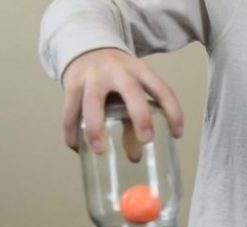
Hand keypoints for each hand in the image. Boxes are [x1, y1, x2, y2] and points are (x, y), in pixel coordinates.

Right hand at [61, 48, 182, 153]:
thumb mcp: (131, 89)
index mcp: (140, 71)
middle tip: (146, 140)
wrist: (86, 49)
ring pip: (93, 101)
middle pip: (131, 91)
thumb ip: (133, 120)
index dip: (173, 112)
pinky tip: (76, 148)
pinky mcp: (71, 84)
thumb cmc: (116, 77)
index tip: (176, 135)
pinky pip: (70, 110)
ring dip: (96, 127)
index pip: (162, 90)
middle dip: (141, 116)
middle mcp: (118, 71)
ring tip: (101, 151)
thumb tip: (135, 157)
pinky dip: (71, 131)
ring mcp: (92, 76)